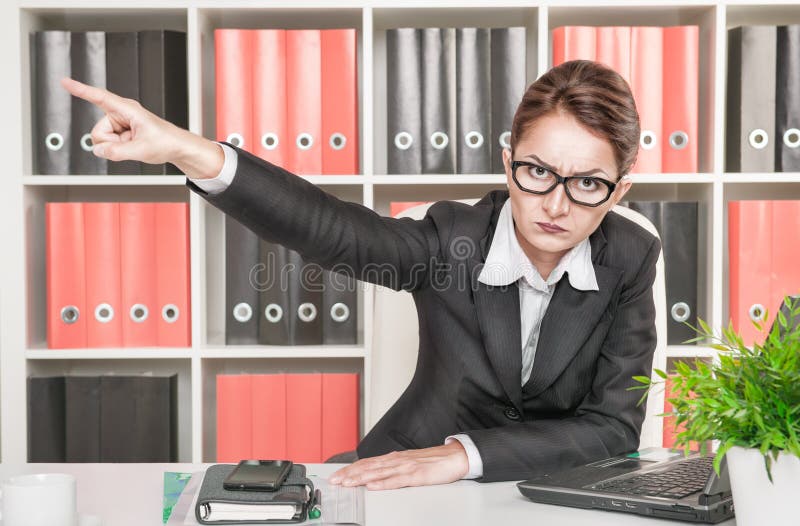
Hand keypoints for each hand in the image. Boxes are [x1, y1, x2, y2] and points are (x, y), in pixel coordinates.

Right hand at [60, 77, 222, 178]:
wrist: (177, 147)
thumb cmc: (166, 142)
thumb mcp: (141, 150)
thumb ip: (116, 152)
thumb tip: (98, 150)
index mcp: (127, 109)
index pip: (99, 97)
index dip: (81, 90)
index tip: (65, 81)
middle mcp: (122, 113)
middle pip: (98, 131)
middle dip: (109, 143)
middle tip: (129, 145)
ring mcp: (121, 123)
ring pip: (102, 139)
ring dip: (115, 147)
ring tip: (133, 145)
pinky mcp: (121, 131)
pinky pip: (109, 143)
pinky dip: (118, 148)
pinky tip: (132, 146)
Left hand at [328, 441, 469, 489]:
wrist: (455, 456)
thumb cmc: (434, 461)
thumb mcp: (409, 463)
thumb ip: (393, 468)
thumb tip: (376, 475)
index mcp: (394, 458)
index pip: (367, 463)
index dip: (350, 470)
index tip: (337, 476)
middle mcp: (397, 460)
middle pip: (368, 467)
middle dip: (349, 474)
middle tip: (334, 481)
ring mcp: (406, 467)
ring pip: (379, 473)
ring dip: (361, 478)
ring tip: (347, 483)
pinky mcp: (417, 475)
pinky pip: (397, 480)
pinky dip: (383, 483)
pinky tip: (373, 486)